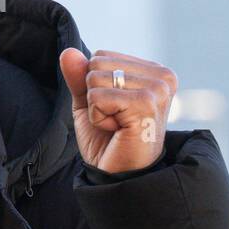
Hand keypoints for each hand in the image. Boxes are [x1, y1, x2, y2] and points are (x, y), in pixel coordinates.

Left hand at [59, 48, 176, 174]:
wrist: (119, 176)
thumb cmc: (108, 142)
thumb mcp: (89, 104)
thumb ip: (79, 77)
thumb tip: (67, 52)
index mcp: (153, 71)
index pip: (101, 56)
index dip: (96, 87)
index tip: (115, 111)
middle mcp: (161, 76)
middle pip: (97, 64)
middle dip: (95, 97)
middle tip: (115, 121)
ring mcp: (157, 88)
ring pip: (96, 79)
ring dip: (97, 109)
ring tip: (117, 126)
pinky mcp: (146, 102)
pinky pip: (98, 97)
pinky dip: (98, 118)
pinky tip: (117, 131)